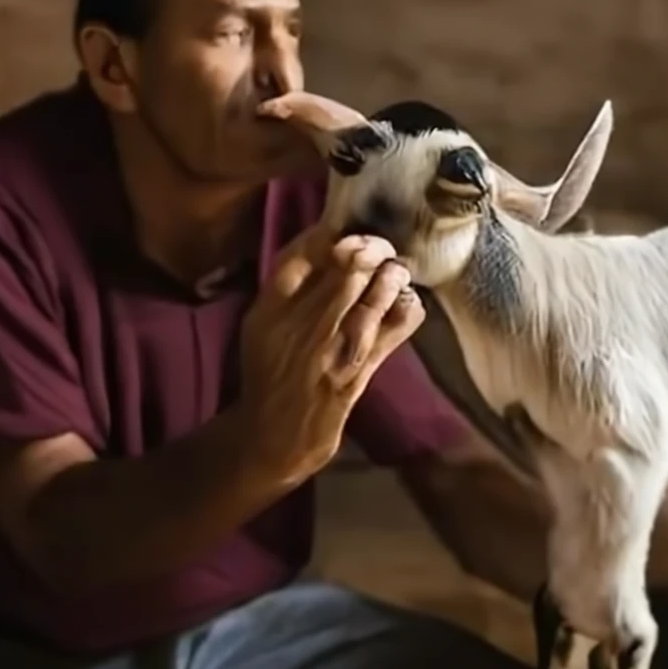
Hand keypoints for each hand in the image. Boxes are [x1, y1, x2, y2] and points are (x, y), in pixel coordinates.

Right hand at [239, 226, 424, 483]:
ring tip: (395, 272)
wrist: (273, 435)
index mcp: (271, 308)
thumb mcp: (260, 325)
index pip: (304, 252)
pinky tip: (405, 304)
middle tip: (381, 250)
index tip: (346, 233)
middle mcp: (301, 324)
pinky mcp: (358, 371)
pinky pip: (395, 328)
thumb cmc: (268, 374)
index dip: (332, 233)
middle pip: (348, 265)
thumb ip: (287, 288)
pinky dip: (407, 308)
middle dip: (372, 248)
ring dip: (392, 274)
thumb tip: (325, 242)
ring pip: (374, 293)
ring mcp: (333, 348)